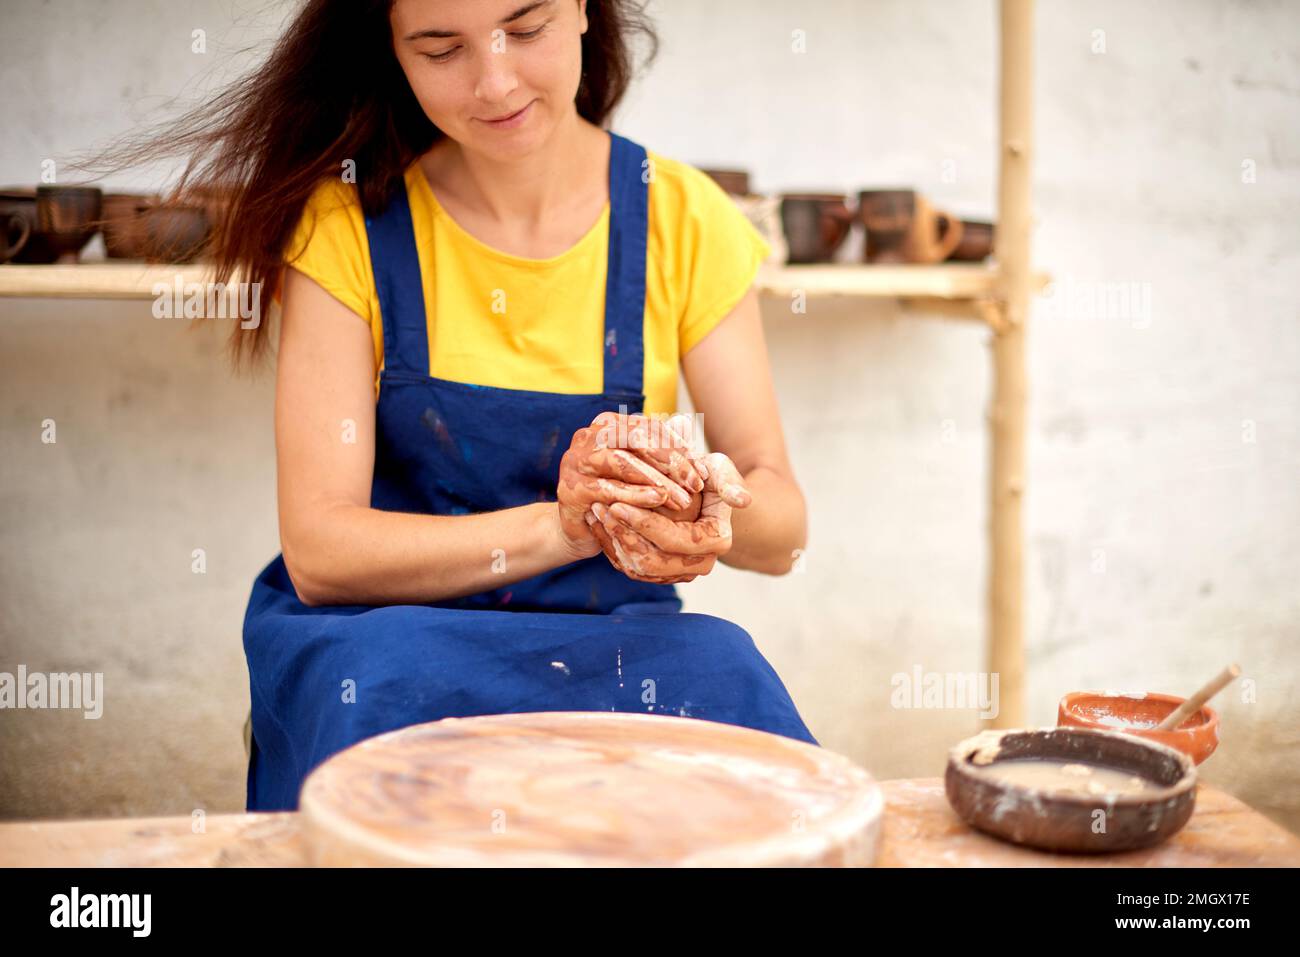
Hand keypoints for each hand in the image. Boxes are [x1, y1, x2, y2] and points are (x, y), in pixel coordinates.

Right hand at [554, 411, 705, 559]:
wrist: (581, 529)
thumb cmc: (618, 496)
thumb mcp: (644, 471)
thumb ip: (662, 448)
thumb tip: (685, 421)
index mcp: (608, 425)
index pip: (649, 428)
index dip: (679, 448)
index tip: (704, 472)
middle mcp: (589, 437)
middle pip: (636, 439)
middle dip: (670, 462)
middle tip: (696, 486)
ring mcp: (576, 461)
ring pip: (621, 462)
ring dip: (656, 480)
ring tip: (682, 499)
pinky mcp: (570, 488)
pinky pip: (607, 488)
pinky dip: (634, 494)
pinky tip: (657, 502)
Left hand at [586, 451, 751, 582]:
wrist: (703, 497)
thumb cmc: (709, 477)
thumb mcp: (720, 470)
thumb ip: (729, 481)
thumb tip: (742, 500)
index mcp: (717, 540)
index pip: (676, 540)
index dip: (646, 524)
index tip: (619, 503)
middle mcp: (701, 564)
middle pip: (654, 562)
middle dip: (624, 535)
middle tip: (600, 508)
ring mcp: (679, 572)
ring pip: (638, 570)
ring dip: (613, 542)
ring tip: (595, 513)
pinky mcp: (660, 574)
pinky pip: (630, 569)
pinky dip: (611, 547)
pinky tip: (596, 522)